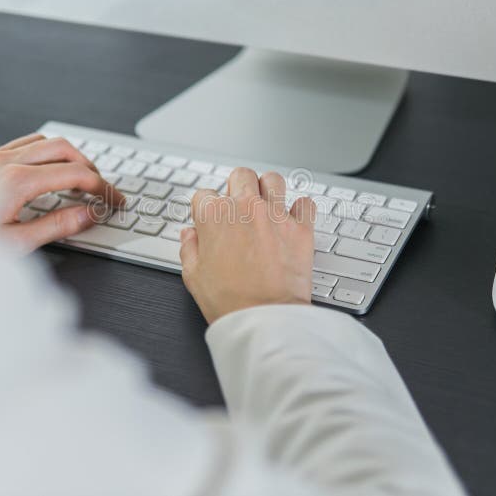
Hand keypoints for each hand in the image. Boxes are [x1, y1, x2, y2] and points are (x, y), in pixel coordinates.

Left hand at [0, 133, 123, 251]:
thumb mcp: (16, 245)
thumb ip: (57, 226)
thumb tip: (88, 215)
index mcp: (14, 183)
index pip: (74, 174)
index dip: (102, 187)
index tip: (113, 200)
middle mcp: (1, 162)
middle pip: (64, 149)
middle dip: (90, 167)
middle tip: (102, 191)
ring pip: (43, 142)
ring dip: (67, 157)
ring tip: (79, 180)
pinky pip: (19, 144)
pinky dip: (42, 153)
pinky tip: (46, 171)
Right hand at [180, 168, 316, 323]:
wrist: (264, 319)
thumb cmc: (229, 301)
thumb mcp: (194, 277)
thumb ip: (189, 249)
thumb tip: (190, 236)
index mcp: (214, 216)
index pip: (204, 194)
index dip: (206, 208)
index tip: (211, 220)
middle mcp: (244, 208)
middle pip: (240, 175)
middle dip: (237, 188)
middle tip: (238, 206)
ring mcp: (275, 215)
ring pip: (273, 179)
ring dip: (268, 189)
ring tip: (266, 204)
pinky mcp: (301, 228)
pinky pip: (306, 203)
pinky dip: (301, 209)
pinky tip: (293, 219)